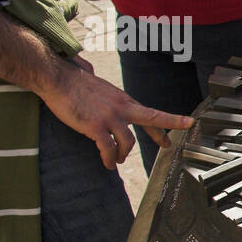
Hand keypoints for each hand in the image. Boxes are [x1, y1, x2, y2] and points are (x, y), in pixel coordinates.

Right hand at [40, 58, 192, 169]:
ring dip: (123, 154)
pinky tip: (108, 164)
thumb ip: (110, 97)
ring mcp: (109, 116)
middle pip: (152, 118)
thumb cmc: (73, 83)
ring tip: (116, 160)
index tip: (185, 124)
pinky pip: (107, 148)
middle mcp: (121, 107)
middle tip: (170, 145)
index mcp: (124, 100)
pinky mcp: (95, 126)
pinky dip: (108, 158)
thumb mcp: (101, 88)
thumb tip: (108, 93)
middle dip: (166, 130)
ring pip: (127, 142)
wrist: (56, 78)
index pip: (150, 113)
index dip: (169, 121)